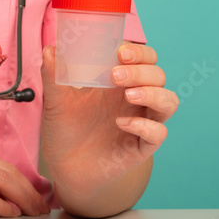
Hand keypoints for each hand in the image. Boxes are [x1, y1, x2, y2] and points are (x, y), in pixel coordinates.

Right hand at [0, 140, 49, 216]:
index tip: (35, 194)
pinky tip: (11, 212)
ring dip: (22, 198)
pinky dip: (2, 206)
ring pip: (1, 181)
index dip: (24, 181)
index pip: (3, 165)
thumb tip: (2, 194)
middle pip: (7, 172)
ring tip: (32, 211)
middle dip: (29, 191)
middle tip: (41, 206)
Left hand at [40, 43, 177, 212]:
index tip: (120, 50)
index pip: (143, 58)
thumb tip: (49, 50)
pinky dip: (145, 126)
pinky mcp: (141, 147)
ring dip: (153, 93)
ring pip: (168, 101)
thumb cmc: (65, 130)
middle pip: (157, 75)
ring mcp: (141, 122)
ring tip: (129, 95)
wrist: (64, 167)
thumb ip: (54, 76)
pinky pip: (158, 133)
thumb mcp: (56, 102)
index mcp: (118, 82)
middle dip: (141, 70)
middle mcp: (134, 99)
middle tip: (116, 74)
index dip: (138, 51)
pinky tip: (121, 124)